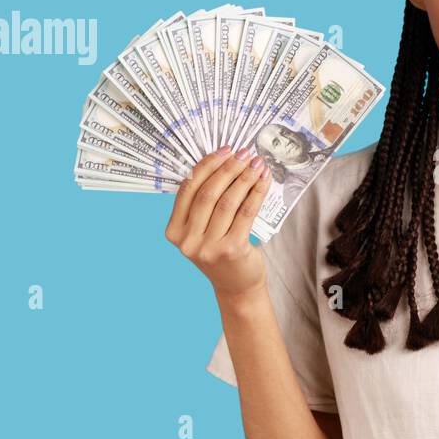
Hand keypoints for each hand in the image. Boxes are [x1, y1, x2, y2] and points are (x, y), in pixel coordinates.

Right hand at [164, 145, 272, 300]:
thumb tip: (223, 163)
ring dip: (244, 178)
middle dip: (228, 169)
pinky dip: (256, 193)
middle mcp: (187, 241)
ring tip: (256, 164)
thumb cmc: (220, 252)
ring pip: (228, 201)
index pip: (188, 189)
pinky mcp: (232, 249)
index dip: (206, 166)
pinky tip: (263, 181)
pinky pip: (246, 213)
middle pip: (208, 193)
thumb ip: (203, 205)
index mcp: (174, 232)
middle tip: (243, 154)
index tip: (223, 151)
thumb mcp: (202, 231)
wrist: (236, 287)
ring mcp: (208, 247)